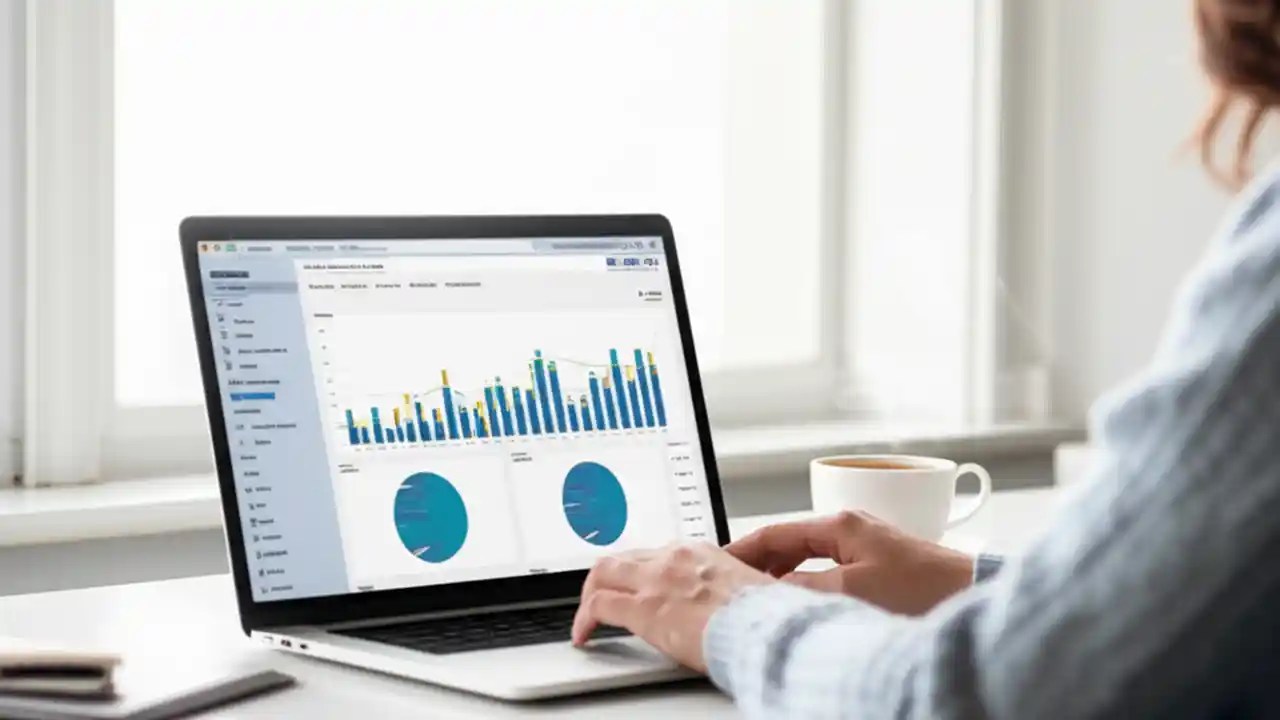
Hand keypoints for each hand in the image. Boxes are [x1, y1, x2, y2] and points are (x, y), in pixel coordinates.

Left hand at [571, 543, 773, 671]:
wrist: (768, 630)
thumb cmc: (767, 618)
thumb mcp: (749, 593)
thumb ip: (729, 593)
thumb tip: (732, 606)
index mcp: (702, 552)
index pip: (659, 554)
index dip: (643, 570)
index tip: (640, 583)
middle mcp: (675, 558)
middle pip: (626, 557)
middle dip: (610, 576)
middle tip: (603, 595)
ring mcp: (656, 579)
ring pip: (604, 572)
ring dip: (591, 592)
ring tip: (587, 614)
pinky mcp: (643, 608)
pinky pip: (599, 605)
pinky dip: (585, 618)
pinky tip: (584, 635)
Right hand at [727, 511, 973, 614]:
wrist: (972, 596)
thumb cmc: (922, 590)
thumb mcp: (851, 590)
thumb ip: (804, 586)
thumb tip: (772, 588)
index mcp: (839, 524)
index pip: (775, 532)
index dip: (742, 549)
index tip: (717, 563)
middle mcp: (850, 527)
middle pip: (788, 542)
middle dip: (758, 563)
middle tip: (732, 585)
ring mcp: (865, 545)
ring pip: (807, 557)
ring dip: (782, 575)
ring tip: (759, 597)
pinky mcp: (878, 565)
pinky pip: (826, 568)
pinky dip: (806, 582)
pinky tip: (800, 601)